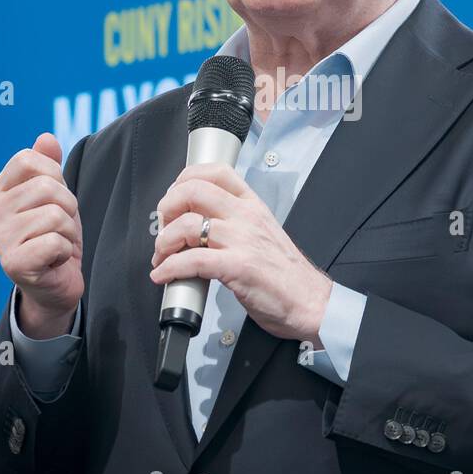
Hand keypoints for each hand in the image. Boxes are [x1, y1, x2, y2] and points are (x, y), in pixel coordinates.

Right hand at [0, 133, 82, 336]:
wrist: (57, 283)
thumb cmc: (55, 235)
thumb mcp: (56, 195)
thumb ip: (49, 165)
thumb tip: (46, 137)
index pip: (27, 160)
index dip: (54, 175)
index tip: (53, 199)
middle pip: (47, 187)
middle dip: (67, 207)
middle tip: (59, 228)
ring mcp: (0, 239)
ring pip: (55, 215)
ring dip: (68, 232)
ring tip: (56, 244)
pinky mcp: (13, 264)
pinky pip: (55, 242)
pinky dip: (64, 251)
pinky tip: (53, 260)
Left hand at [149, 163, 330, 343]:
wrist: (310, 301)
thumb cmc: (286, 274)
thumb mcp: (262, 234)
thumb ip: (234, 222)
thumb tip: (196, 224)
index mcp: (252, 206)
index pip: (216, 172)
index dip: (185, 179)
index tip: (174, 198)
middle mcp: (246, 217)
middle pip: (193, 191)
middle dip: (166, 208)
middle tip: (162, 228)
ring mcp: (242, 241)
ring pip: (187, 225)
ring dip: (163, 242)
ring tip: (162, 257)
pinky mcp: (238, 267)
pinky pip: (192, 261)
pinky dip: (169, 268)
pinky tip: (164, 275)